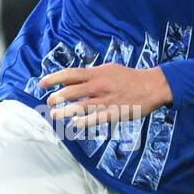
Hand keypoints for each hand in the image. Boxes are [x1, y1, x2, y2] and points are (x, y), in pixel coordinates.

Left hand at [40, 64, 172, 131]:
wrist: (151, 86)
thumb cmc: (129, 77)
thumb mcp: (109, 69)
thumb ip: (92, 74)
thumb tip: (75, 78)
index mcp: (97, 73)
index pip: (70, 74)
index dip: (54, 78)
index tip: (42, 83)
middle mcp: (99, 86)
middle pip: (71, 91)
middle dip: (56, 97)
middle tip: (49, 102)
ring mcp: (105, 100)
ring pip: (80, 107)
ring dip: (64, 112)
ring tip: (55, 115)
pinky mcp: (113, 113)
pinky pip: (94, 119)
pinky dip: (82, 122)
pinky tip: (74, 124)